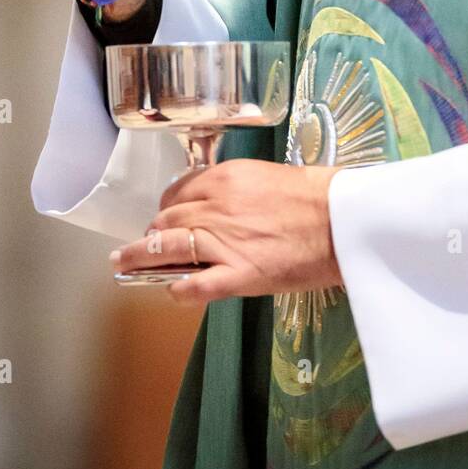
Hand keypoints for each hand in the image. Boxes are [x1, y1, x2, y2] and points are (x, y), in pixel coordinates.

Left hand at [110, 161, 344, 303]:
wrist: (341, 220)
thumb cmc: (312, 196)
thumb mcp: (264, 178)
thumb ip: (232, 190)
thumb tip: (211, 205)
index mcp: (222, 179)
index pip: (177, 193)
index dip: (165, 208)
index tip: (163, 219)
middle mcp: (215, 207)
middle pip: (167, 221)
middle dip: (153, 234)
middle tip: (145, 245)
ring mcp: (223, 242)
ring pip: (168, 249)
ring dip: (142, 258)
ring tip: (126, 266)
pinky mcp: (238, 274)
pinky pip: (195, 284)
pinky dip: (178, 288)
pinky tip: (172, 290)